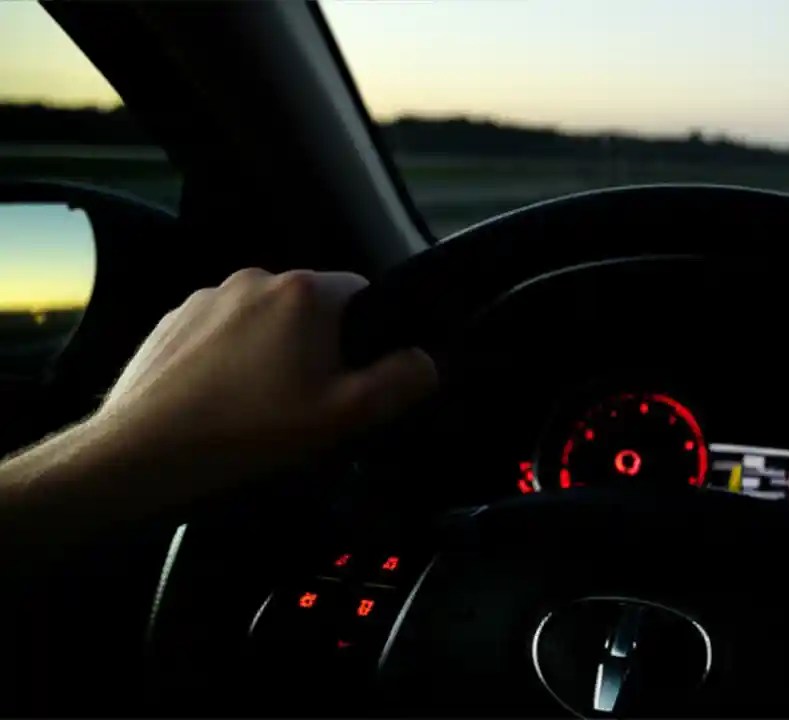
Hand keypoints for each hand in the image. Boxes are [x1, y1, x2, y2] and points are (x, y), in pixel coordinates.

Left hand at [95, 268, 435, 492]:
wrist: (142, 452)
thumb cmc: (249, 432)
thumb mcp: (346, 416)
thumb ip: (401, 381)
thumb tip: (426, 360)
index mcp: (305, 292)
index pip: (365, 293)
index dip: (370, 339)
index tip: (354, 381)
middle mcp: (256, 279)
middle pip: (314, 309)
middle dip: (320, 348)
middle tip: (309, 404)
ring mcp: (208, 297)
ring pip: (267, 321)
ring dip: (274, 354)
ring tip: (260, 410)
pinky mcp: (173, 320)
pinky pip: (223, 333)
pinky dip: (232, 361)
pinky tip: (224, 404)